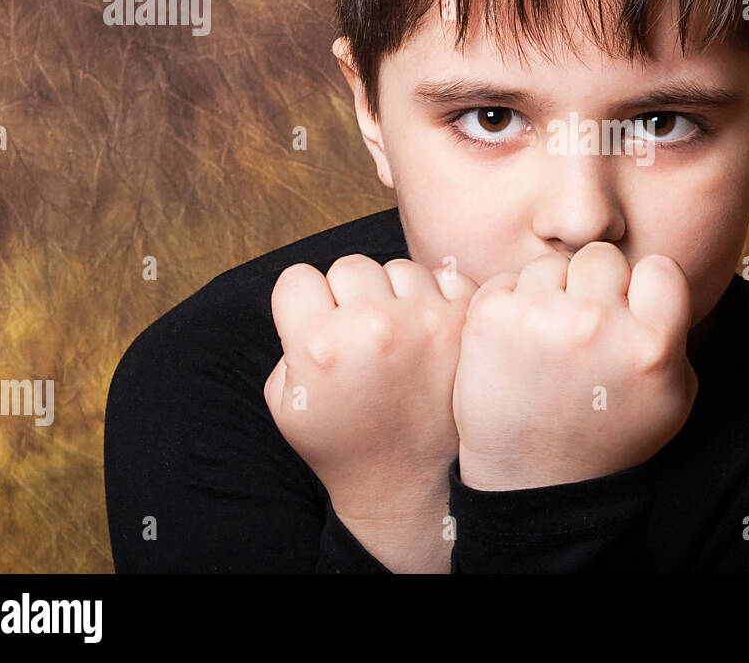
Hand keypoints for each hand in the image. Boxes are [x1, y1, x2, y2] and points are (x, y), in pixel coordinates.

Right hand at [263, 254, 476, 572]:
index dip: (303, 303)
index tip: (317, 326)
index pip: (297, 278)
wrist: (408, 481)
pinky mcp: (463, 322)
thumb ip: (288, 339)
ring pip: (395, 268)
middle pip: (347, 266)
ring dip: (391, 295)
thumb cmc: (343, 441)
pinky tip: (424, 335)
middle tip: (358, 336)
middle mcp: (373, 326)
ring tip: (394, 338)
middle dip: (347, 297)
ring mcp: (424, 321)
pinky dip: (432, 298)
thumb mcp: (285, 401)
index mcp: (320, 345)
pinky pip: (440, 278)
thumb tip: (313, 296)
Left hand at [452, 242, 697, 490]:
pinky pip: (510, 281)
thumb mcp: (673, 397)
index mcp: (650, 345)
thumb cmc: (609, 435)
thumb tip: (657, 282)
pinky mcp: (490, 318)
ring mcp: (539, 319)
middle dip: (594, 286)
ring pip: (552, 265)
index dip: (644, 289)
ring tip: (547, 343)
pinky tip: (517, 344)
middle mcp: (597, 325)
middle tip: (583, 330)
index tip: (629, 315)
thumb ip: (674, 334)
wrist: (534, 483)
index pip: (659, 268)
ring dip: (550, 294)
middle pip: (601, 257)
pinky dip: (512, 306)